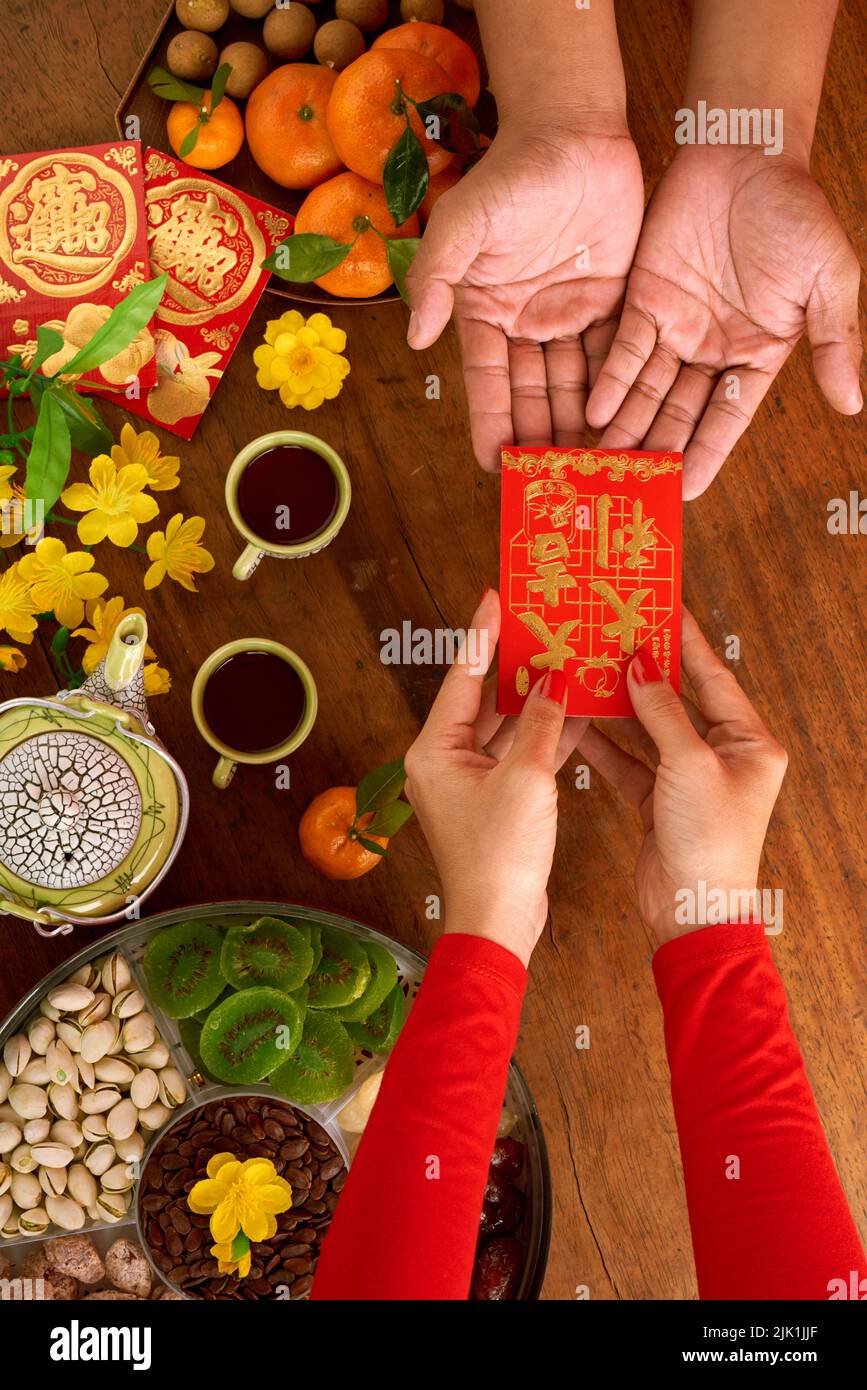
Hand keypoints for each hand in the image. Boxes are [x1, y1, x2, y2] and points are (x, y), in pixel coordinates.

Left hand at [403, 589, 586, 966]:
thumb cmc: (500, 857)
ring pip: (505, 727)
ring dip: (538, 703)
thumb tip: (554, 681)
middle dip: (517, 667)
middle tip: (542, 627)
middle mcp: (444, 760)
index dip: (481, 634)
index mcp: (435, 749)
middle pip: (483, 699)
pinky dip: (545, 737)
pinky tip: (577, 712)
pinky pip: (518, 755)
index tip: (495, 596)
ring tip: (568, 662)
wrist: (499, 921)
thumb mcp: (527, 779)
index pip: (461, 676)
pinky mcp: (493, 800)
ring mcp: (468, 781)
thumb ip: (543, 723)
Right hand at [405, 120, 643, 470]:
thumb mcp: (462, 226)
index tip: (494, 467)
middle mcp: (528, 324)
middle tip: (550, 485)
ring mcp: (571, 317)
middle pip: (533, 395)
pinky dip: (617, 394)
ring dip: (580, 428)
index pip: (488, 382)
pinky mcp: (613, 305)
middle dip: (540, 439)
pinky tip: (624, 430)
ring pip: (575, 386)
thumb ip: (437, 280)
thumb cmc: (510, 175)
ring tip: (590, 472)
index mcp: (487, 312)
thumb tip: (415, 340)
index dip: (491, 423)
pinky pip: (614, 359)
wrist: (573, 131)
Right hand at [576, 610, 787, 943]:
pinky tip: (581, 723)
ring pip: (651, 729)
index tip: (662, 607)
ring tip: (593, 669)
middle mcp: (724, 757)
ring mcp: (690, 779)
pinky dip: (607, 745)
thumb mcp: (688, 765)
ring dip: (622, 704)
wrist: (692, 911)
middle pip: (680, 699)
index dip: (686, 641)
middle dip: (648, 669)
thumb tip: (644, 664)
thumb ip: (663, 712)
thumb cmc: (710, 844)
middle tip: (618, 632)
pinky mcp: (660, 801)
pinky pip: (631, 761)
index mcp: (749, 743)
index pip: (713, 677)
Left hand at [586, 145, 862, 497]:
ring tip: (605, 465)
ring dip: (627, 428)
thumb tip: (853, 405)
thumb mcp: (828, 278)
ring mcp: (675, 326)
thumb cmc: (796, 211)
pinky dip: (609, 380)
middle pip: (680, 413)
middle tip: (633, 492)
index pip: (728, 417)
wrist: (747, 150)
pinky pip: (623, 349)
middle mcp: (712, 349)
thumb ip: (836, 342)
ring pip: (647, 390)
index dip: (707, 454)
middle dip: (658, 452)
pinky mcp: (642, 299)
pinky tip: (595, 412)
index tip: (686, 492)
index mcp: (757, 353)